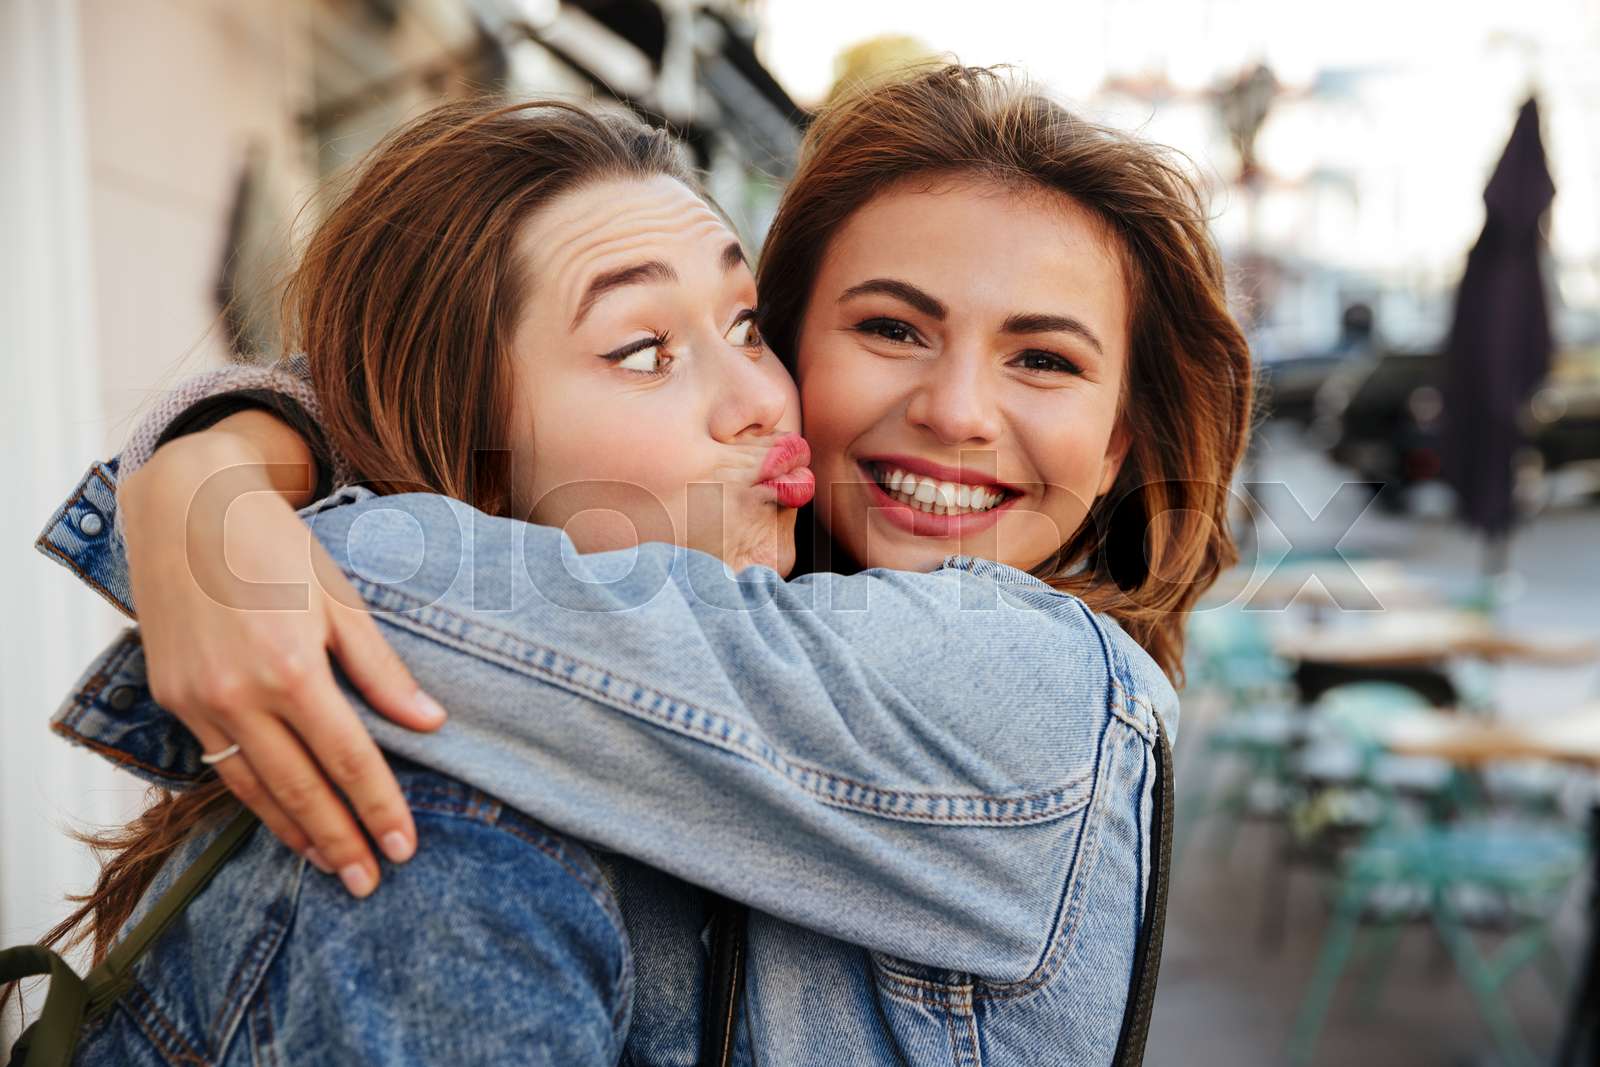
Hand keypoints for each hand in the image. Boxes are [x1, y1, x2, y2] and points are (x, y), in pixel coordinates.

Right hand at [120, 413, 446, 895]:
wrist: (186, 508)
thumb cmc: (274, 545)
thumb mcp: (341, 599)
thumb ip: (382, 670)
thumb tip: (431, 725)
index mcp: (291, 666)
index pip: (348, 757)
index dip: (379, 806)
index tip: (406, 845)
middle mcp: (240, 694)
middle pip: (301, 787)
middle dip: (341, 840)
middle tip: (373, 881)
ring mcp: (200, 701)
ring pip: (254, 788)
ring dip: (296, 833)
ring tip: (333, 866)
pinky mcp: (175, 700)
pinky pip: (220, 766)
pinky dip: (256, 800)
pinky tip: (283, 821)